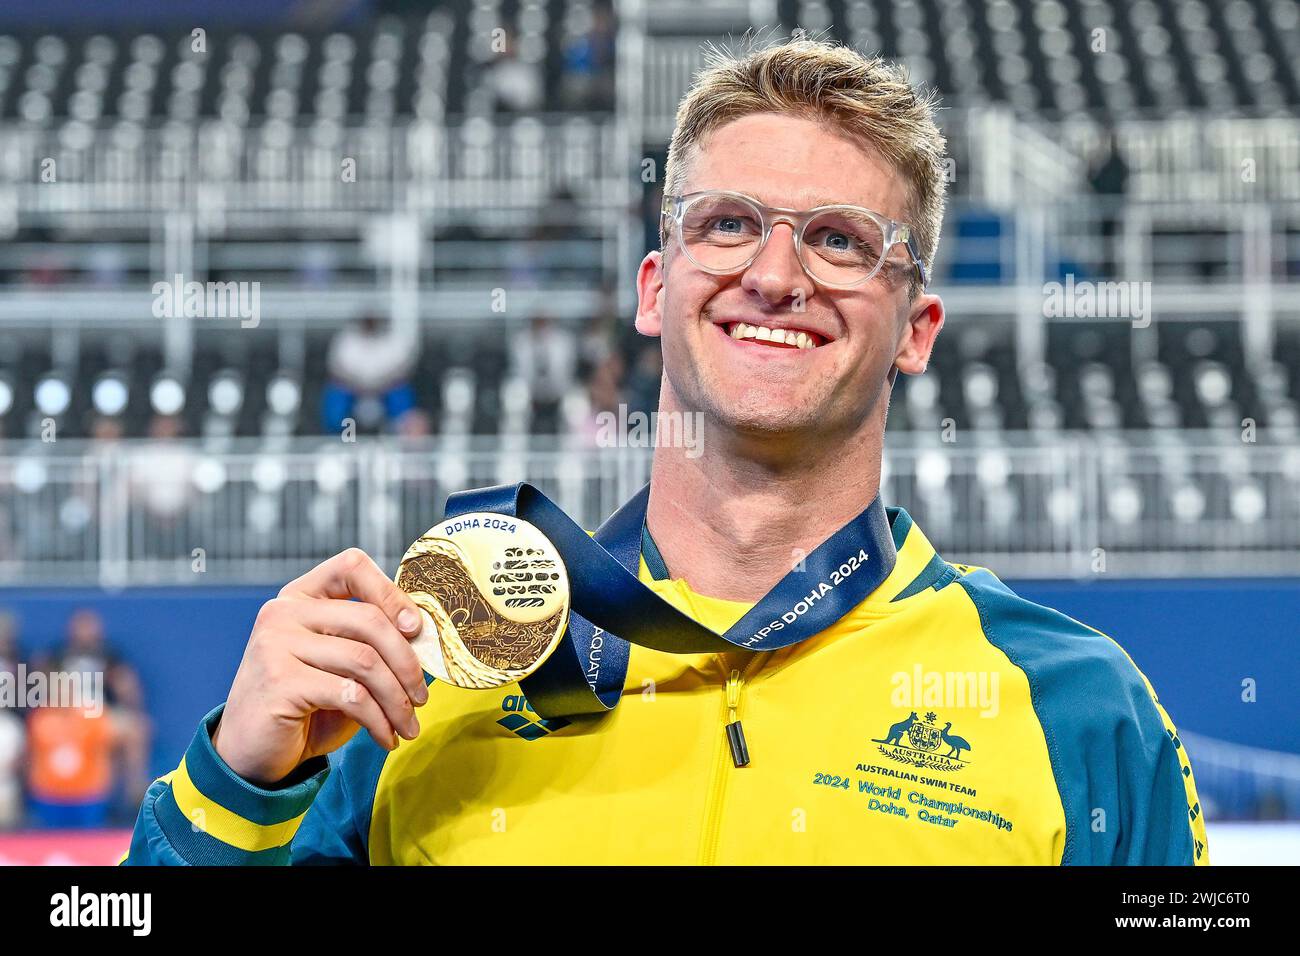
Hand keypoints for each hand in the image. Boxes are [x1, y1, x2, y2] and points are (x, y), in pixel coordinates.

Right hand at [211, 548, 427, 785]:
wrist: (253, 754)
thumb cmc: (308, 706)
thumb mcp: (342, 667)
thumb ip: (372, 644)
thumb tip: (427, 636)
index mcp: (300, 597)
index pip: (352, 567)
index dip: (392, 593)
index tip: (416, 628)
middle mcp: (283, 613)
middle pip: (369, 620)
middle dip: (407, 663)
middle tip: (422, 696)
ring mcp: (276, 645)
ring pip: (365, 661)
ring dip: (398, 700)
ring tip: (409, 724)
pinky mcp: (279, 682)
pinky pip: (351, 695)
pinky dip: (379, 720)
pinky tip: (386, 736)